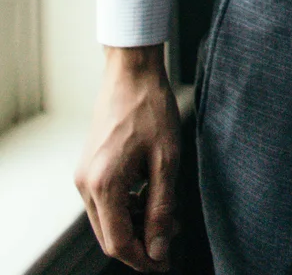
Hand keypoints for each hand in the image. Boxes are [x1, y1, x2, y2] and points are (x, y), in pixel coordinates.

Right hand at [75, 45, 180, 271]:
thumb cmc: (151, 109)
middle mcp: (86, 185)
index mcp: (104, 185)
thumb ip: (162, 207)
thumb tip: (159, 249)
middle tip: (171, 236)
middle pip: (110, 236)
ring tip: (168, 213)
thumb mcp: (166, 159)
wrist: (132, 71)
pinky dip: (127, 207)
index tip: (167, 263)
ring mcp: (84, 176)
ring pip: (107, 220)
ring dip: (136, 224)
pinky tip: (151, 193)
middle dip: (141, 243)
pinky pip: (105, 202)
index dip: (144, 259)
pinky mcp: (89, 168)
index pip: (119, 243)